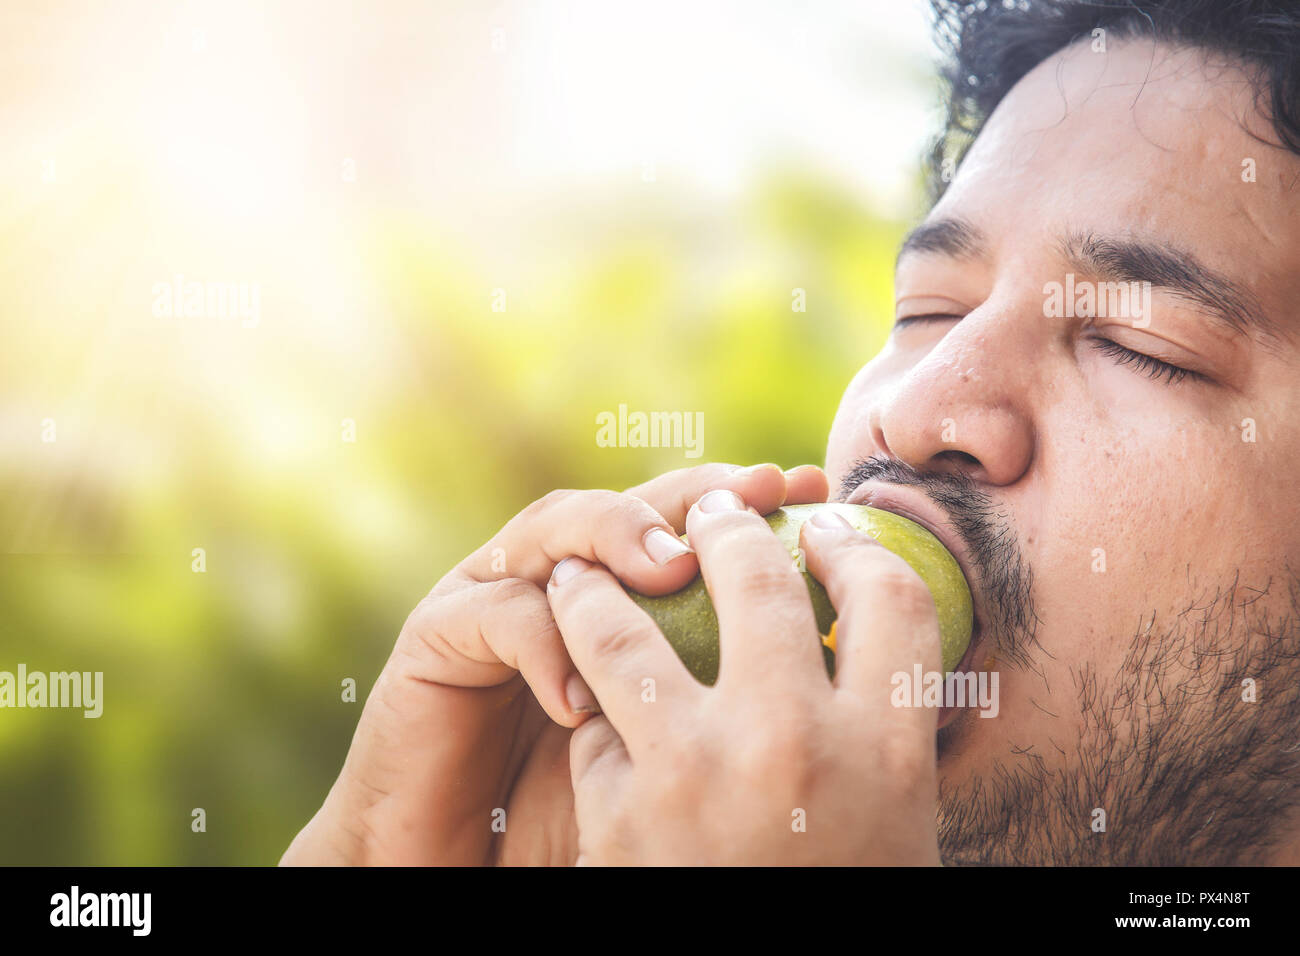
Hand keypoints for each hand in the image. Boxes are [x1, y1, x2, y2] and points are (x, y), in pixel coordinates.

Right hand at [280, 463, 828, 864]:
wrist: (456, 857)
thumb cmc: (570, 810)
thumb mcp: (667, 751)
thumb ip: (717, 693)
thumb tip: (827, 659)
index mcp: (614, 593)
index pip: (690, 521)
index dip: (751, 500)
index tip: (815, 492)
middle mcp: (557, 574)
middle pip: (630, 500)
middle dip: (700, 489)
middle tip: (758, 489)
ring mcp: (494, 591)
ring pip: (558, 525)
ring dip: (619, 534)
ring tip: (672, 566)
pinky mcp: (437, 632)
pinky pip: (499, 615)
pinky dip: (544, 642)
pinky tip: (583, 697)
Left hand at [546, 492, 943, 864]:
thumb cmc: (836, 894)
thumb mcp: (891, 820)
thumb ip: (883, 727)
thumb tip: (874, 626)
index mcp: (883, 750)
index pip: (889, 593)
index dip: (855, 544)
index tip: (825, 531)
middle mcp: (791, 744)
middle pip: (753, 579)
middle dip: (728, 526)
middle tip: (713, 510)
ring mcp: (691, 774)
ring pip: (624, 629)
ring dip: (599, 588)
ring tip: (584, 568)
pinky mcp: (615, 813)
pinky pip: (596, 726)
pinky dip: (593, 713)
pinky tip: (587, 705)